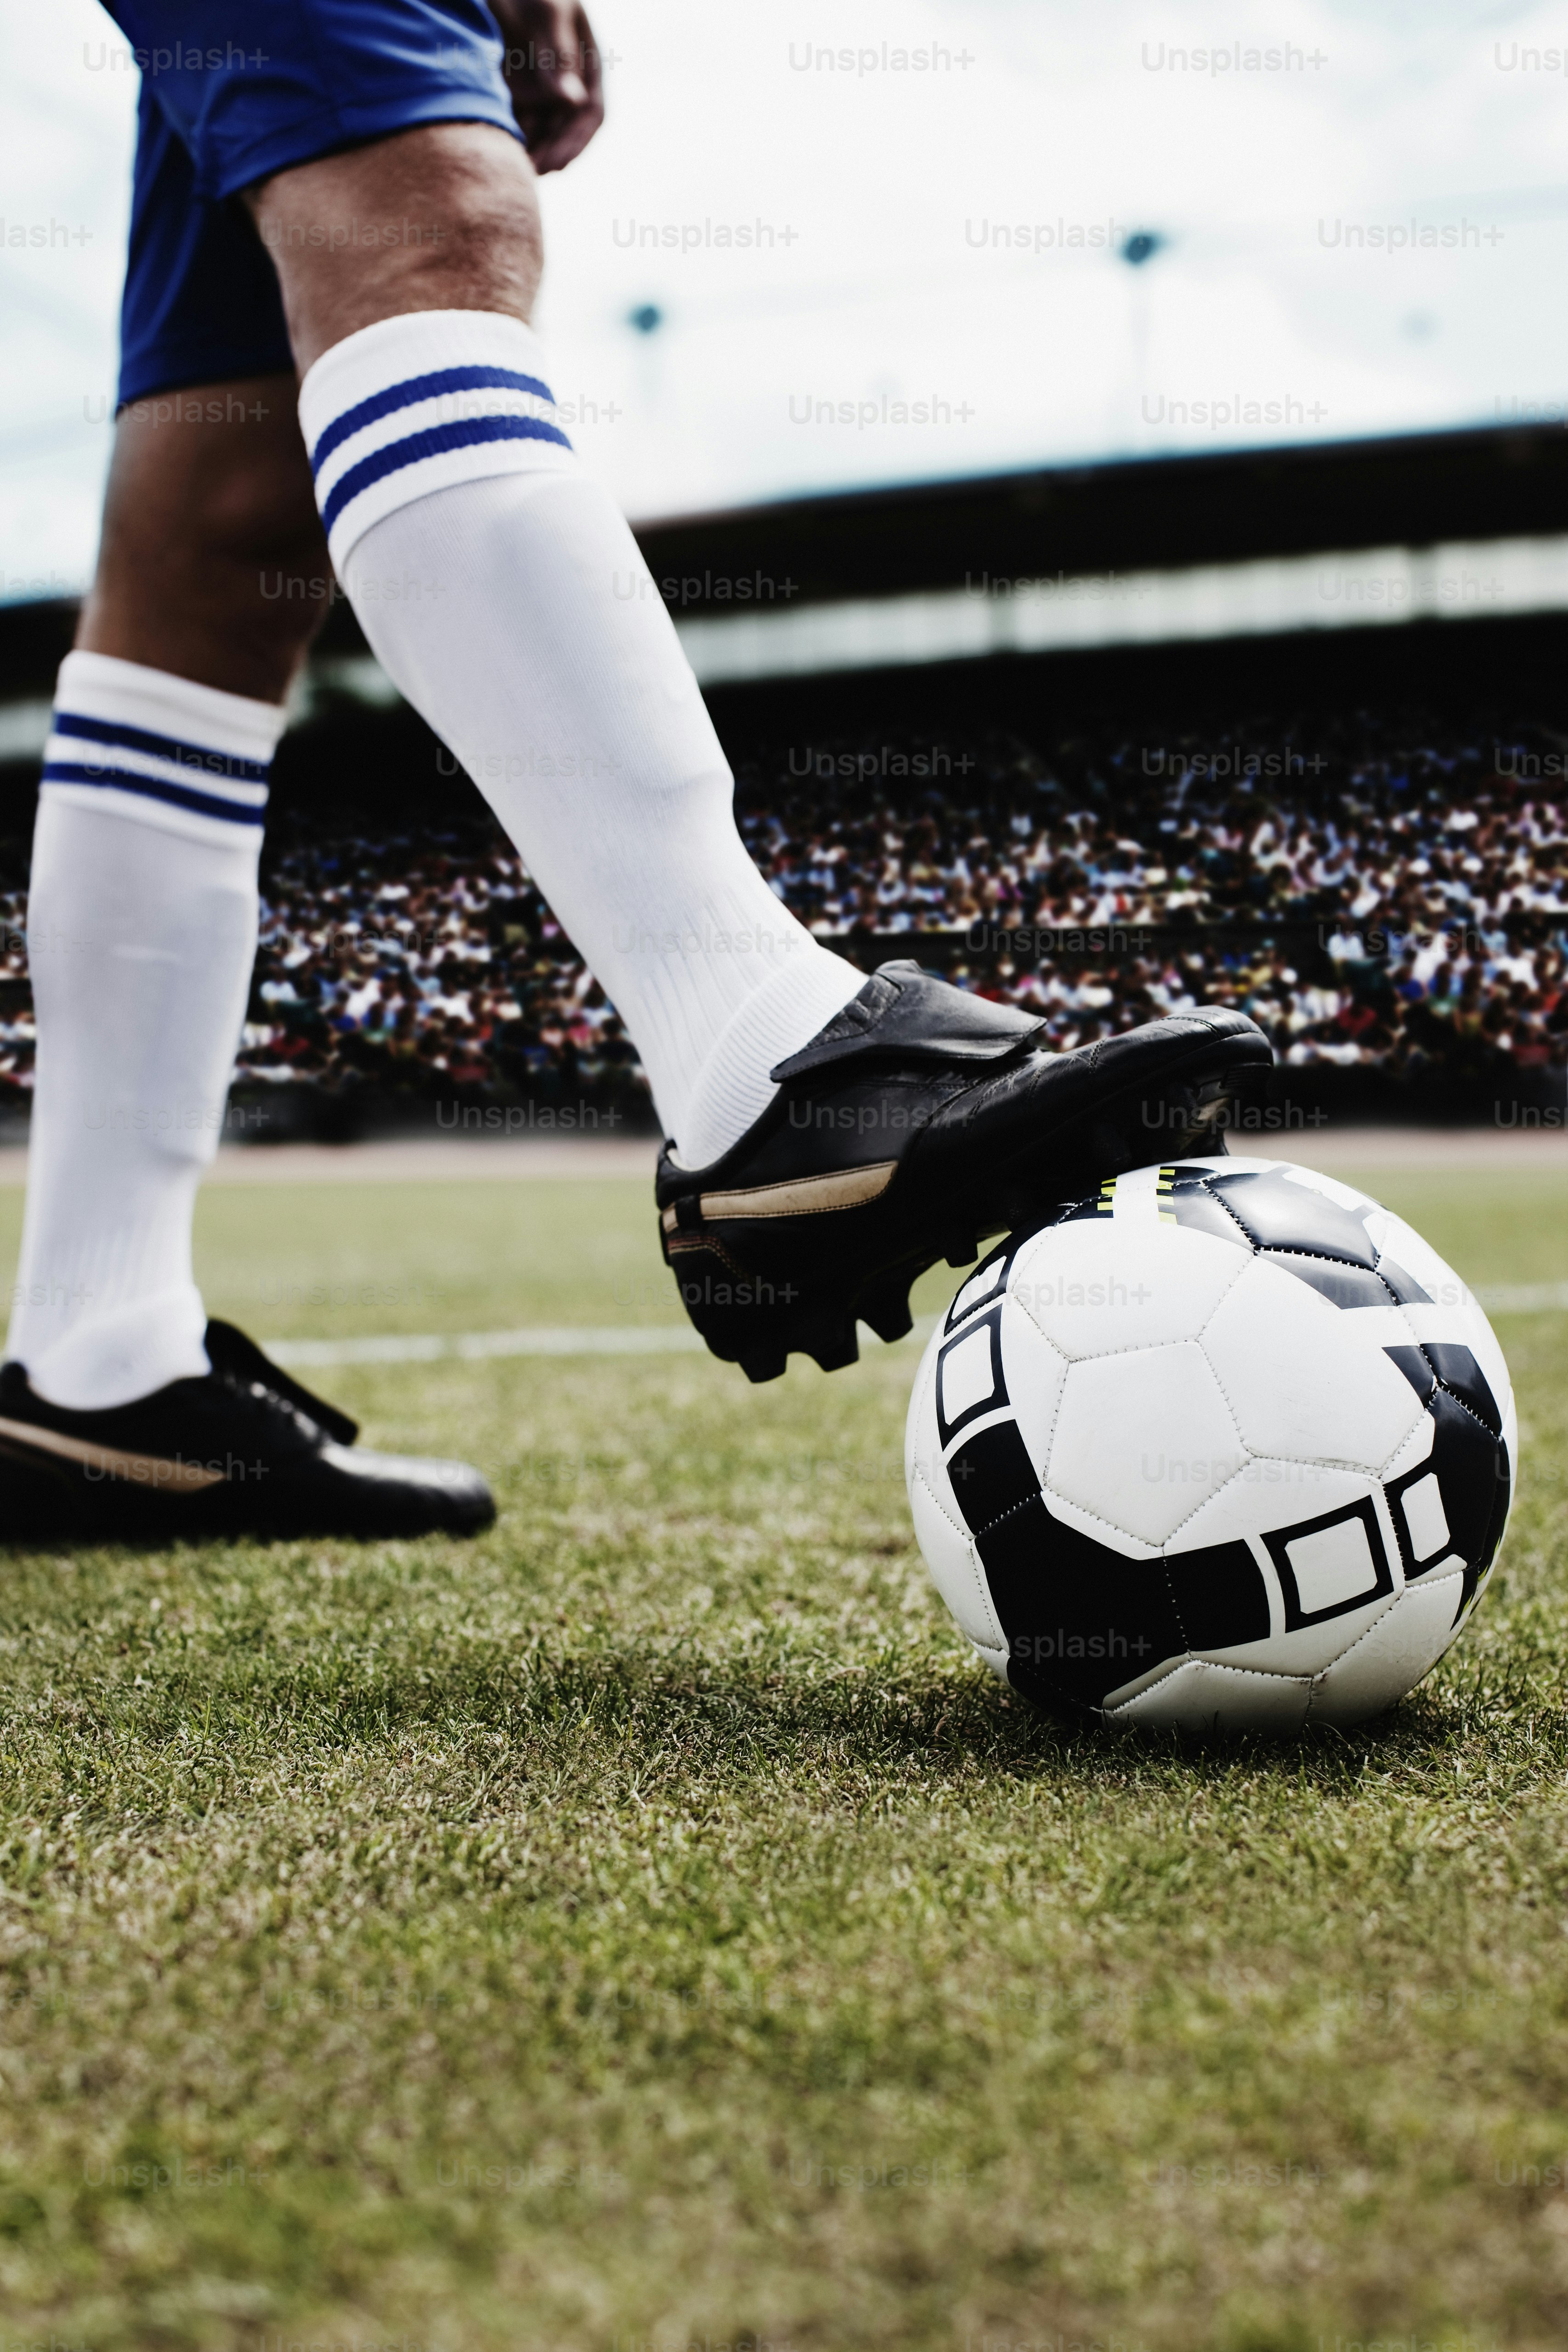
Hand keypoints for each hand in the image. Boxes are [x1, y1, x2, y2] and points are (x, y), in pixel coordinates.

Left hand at [488, 0, 605, 173]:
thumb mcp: (545, 12)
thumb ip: (558, 55)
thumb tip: (572, 102)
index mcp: (587, 65)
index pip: (591, 115)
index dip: (576, 143)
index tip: (558, 163)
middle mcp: (568, 83)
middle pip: (565, 132)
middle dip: (550, 156)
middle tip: (530, 175)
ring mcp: (542, 89)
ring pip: (542, 133)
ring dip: (531, 154)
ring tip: (513, 172)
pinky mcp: (517, 91)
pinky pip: (518, 123)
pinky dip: (511, 141)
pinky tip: (497, 154)